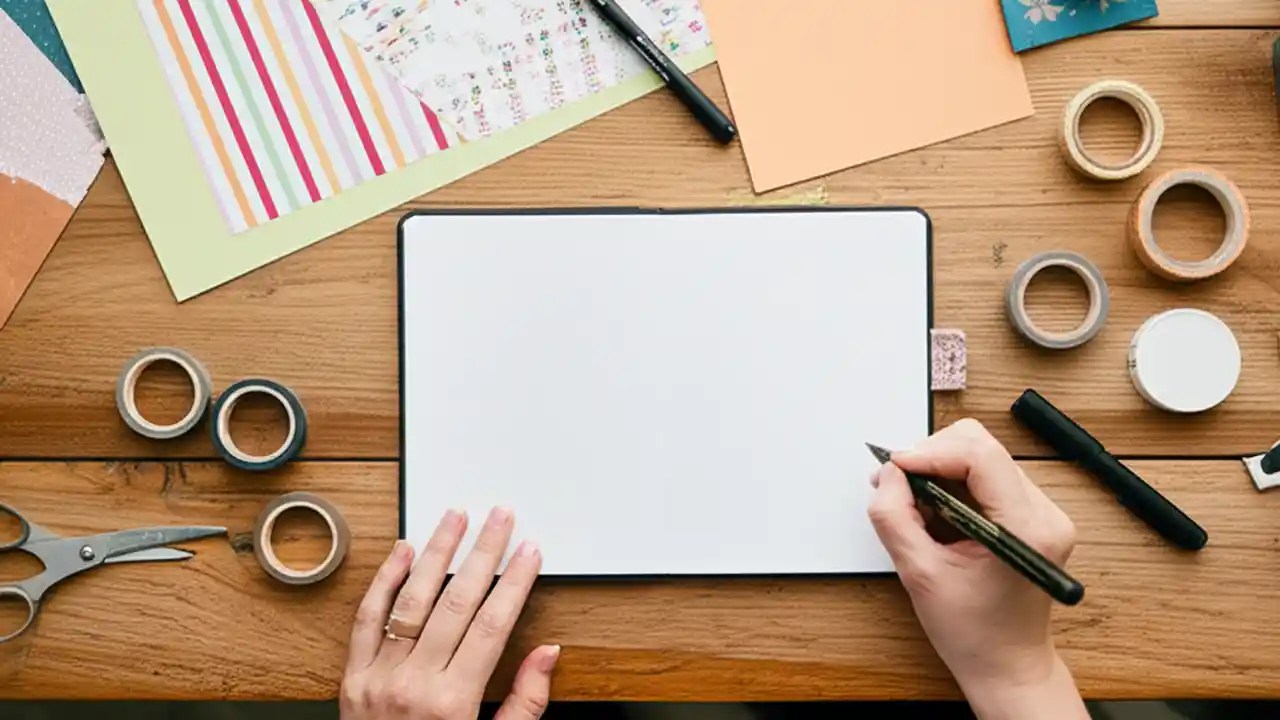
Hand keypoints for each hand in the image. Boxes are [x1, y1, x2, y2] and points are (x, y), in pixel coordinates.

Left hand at [340, 507, 559, 719]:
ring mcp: (378, 678)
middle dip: (483, 553)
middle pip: (457, 602)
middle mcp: (414, 684)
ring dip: (436, 552)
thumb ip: (524, 704)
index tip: (530, 552)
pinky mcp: (352, 678)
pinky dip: (383, 580)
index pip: (493, 625)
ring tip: (455, 517)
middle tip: (500, 517)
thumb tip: (548, 654)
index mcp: (454, 703)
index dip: (515, 582)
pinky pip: (366, 618)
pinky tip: (402, 550)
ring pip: (411, 599)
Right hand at [868, 419, 1085, 719]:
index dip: (929, 452)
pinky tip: (933, 509)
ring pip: (981, 456)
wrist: (1007, 663)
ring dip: (938, 468)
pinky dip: (951, 481)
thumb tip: (888, 475)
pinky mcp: (1030, 513)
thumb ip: (895, 517)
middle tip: (895, 483)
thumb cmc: (974, 633)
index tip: (894, 467)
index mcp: (1027, 530)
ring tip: (912, 501)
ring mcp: (1041, 511)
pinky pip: (985, 475)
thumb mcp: (920, 575)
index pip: (980, 456)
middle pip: (980, 446)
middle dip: (931, 456)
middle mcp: (1044, 513)